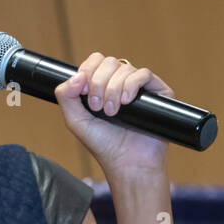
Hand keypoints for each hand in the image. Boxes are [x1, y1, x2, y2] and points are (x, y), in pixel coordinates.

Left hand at [53, 52, 174, 177]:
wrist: (127, 162)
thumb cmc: (102, 144)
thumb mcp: (75, 120)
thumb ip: (65, 96)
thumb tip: (77, 74)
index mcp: (101, 85)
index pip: (95, 61)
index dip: (88, 71)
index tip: (84, 93)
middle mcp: (121, 83)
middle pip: (108, 62)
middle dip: (98, 84)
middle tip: (97, 107)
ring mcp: (140, 87)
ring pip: (124, 68)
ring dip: (113, 89)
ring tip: (113, 112)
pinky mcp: (158, 93)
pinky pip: (144, 74)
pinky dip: (131, 85)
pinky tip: (127, 102)